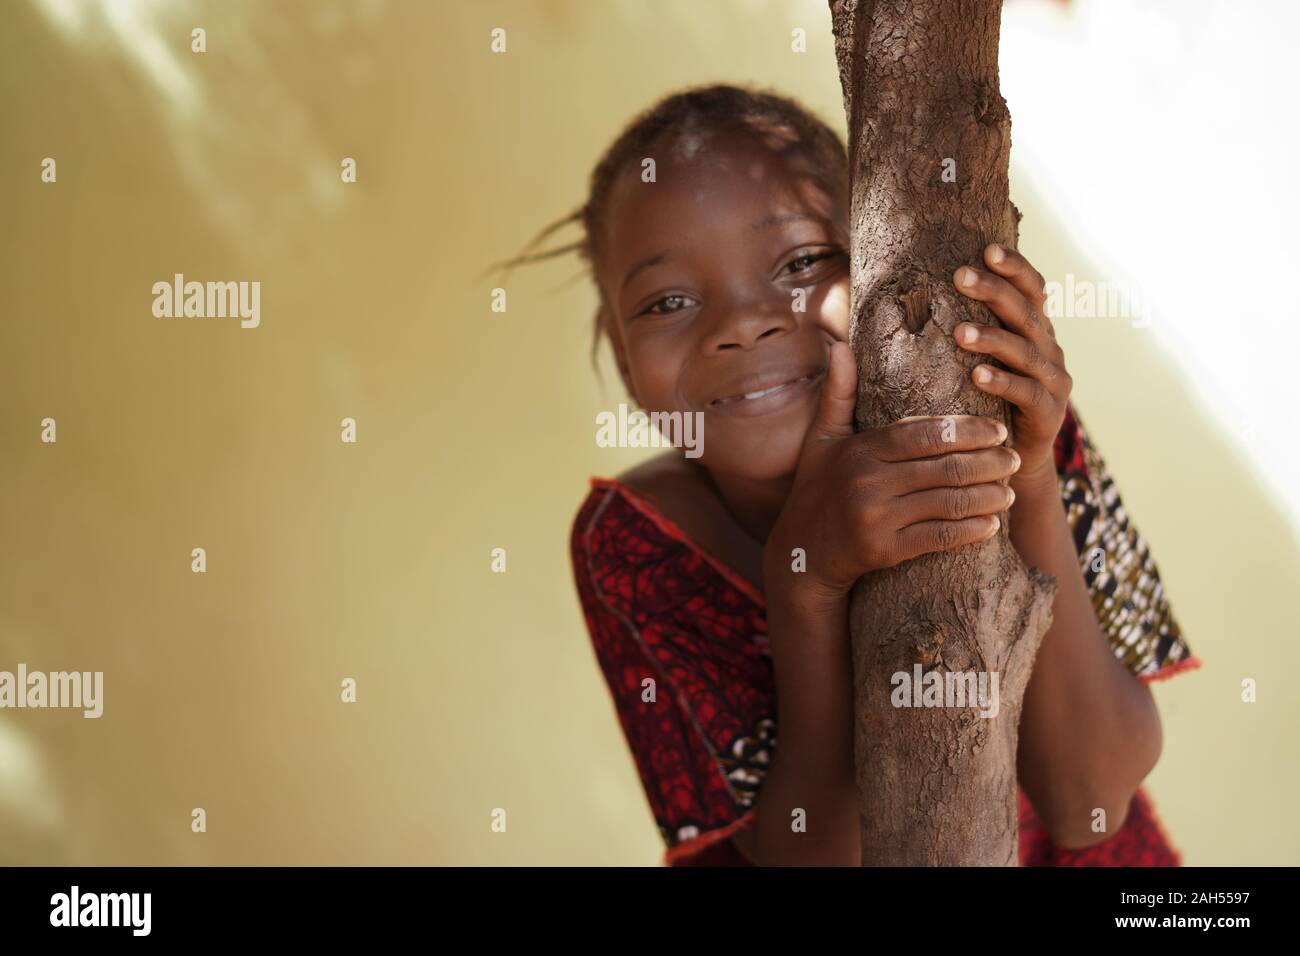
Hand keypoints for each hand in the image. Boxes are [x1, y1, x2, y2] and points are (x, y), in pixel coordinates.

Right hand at [764, 341, 1021, 610]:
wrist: (801, 553)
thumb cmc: (818, 487)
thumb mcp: (822, 439)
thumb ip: (837, 393)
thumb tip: (839, 345)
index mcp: (860, 451)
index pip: (924, 434)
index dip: (967, 431)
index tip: (998, 430)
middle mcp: (867, 482)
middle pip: (944, 468)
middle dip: (988, 463)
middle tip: (1015, 459)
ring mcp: (875, 519)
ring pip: (948, 503)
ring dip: (987, 497)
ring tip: (1011, 490)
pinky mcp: (884, 551)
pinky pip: (938, 538)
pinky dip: (970, 531)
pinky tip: (992, 524)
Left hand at [953, 244, 1071, 490]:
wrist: (1013, 458)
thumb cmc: (984, 401)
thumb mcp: (979, 359)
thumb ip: (963, 329)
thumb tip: (908, 298)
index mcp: (1034, 330)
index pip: (1031, 289)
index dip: (1014, 267)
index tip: (987, 249)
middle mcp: (1049, 348)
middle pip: (1025, 312)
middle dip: (994, 291)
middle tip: (960, 275)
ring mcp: (1053, 380)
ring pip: (1025, 351)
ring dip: (992, 338)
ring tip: (960, 332)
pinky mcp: (1049, 412)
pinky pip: (1026, 393)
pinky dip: (1003, 382)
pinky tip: (978, 375)